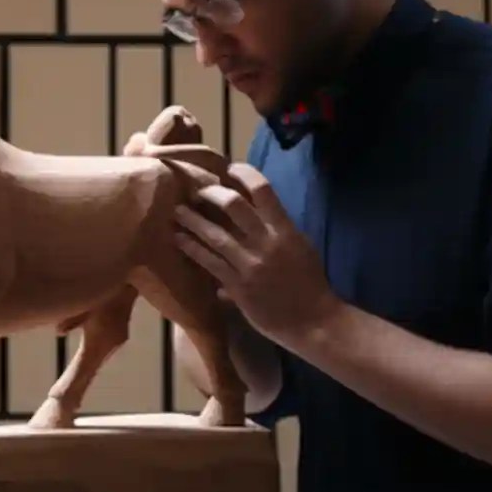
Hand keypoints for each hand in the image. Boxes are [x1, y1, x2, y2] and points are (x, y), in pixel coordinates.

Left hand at [173, 162, 340, 344]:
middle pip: (234, 206)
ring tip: (176, 211)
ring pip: (215, 235)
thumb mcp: (300, 247)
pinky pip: (210, 263)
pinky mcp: (238, 287)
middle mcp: (267, 243)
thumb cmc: (309, 282)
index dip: (243, 173)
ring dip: (193, 221)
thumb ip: (277, 228)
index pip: (263, 190)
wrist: (314, 322)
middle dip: (211, 193)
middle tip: (196, 190)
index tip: (228, 169)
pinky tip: (179, 240)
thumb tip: (250, 211)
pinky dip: (193, 249)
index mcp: (285, 230)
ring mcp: (251, 265)